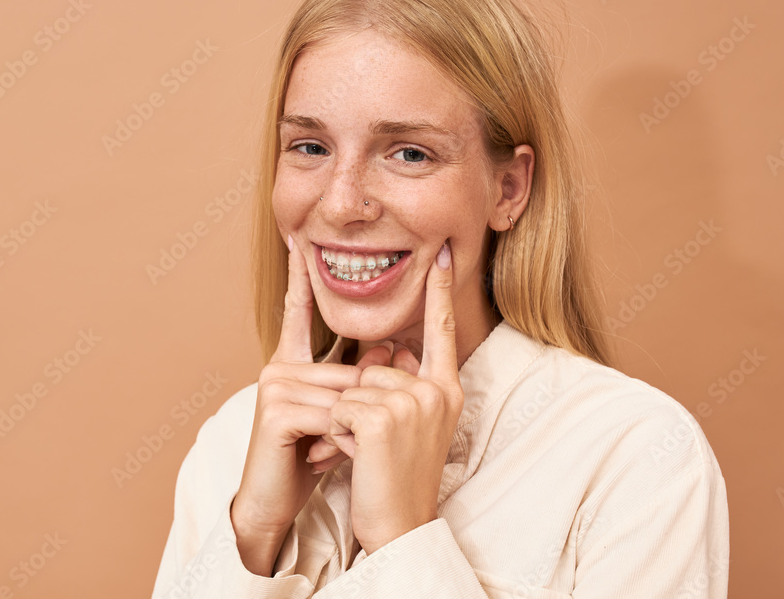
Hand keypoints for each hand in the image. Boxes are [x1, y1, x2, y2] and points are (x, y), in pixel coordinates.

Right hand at [230, 235, 391, 574]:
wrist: (273, 504)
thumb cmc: (307, 457)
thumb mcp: (339, 414)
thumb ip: (359, 378)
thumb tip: (392, 346)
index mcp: (291, 363)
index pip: (299, 313)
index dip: (299, 278)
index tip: (297, 240)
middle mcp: (278, 367)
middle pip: (350, 370)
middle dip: (361, 409)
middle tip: (341, 441)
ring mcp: (275, 386)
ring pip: (347, 394)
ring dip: (351, 428)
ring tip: (325, 453)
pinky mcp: (277, 411)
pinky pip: (335, 414)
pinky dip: (340, 438)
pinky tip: (317, 456)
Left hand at [324, 240, 463, 554]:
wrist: (399, 526)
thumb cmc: (398, 477)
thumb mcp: (412, 425)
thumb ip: (404, 385)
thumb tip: (389, 349)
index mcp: (447, 389)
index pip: (441, 332)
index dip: (441, 293)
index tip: (445, 256)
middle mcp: (436, 391)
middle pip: (376, 366)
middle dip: (359, 403)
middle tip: (374, 446)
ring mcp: (412, 402)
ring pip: (354, 387)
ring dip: (346, 421)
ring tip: (368, 455)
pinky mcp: (383, 418)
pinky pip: (341, 406)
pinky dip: (337, 433)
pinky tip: (358, 457)